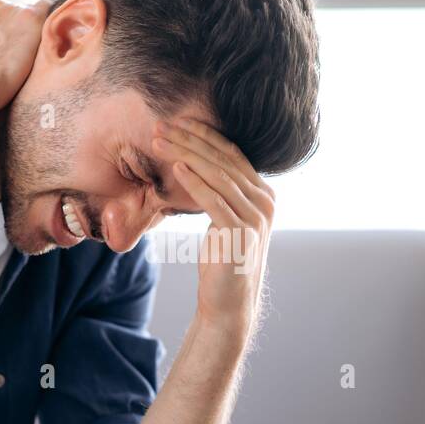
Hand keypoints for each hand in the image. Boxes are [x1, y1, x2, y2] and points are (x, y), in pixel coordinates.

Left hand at [151, 118, 274, 341]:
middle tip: (161, 126)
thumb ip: (222, 192)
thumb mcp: (225, 219)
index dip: (204, 135)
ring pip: (217, 176)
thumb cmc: (222, 259)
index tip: (177, 121)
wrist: (229, 302)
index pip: (231, 153)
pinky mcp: (240, 233)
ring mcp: (255, 217)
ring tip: (160, 142)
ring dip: (185, 155)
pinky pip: (214, 200)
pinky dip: (194, 182)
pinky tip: (176, 168)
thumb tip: (198, 164)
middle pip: (223, 160)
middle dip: (189, 140)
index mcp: (263, 194)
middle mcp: (265, 202)